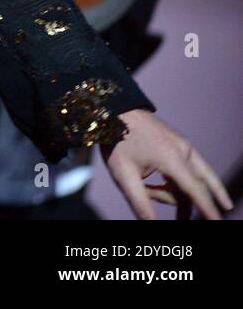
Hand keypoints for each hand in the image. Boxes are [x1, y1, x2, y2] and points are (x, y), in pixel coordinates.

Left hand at [102, 109, 233, 218]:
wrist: (115, 110)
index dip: (208, 209)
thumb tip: (150, 224)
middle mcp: (184, 151)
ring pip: (191, 179)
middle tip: (181, 220)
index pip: (196, 191)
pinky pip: (187, 169)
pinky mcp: (180, 144)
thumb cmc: (117, 141)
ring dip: (173, 192)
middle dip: (186, 204)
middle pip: (197, 186)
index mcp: (172, 158)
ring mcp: (184, 146)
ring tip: (147, 191)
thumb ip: (140, 202)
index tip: (219, 221)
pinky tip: (155, 185)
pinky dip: (174, 181)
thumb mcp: (123, 175)